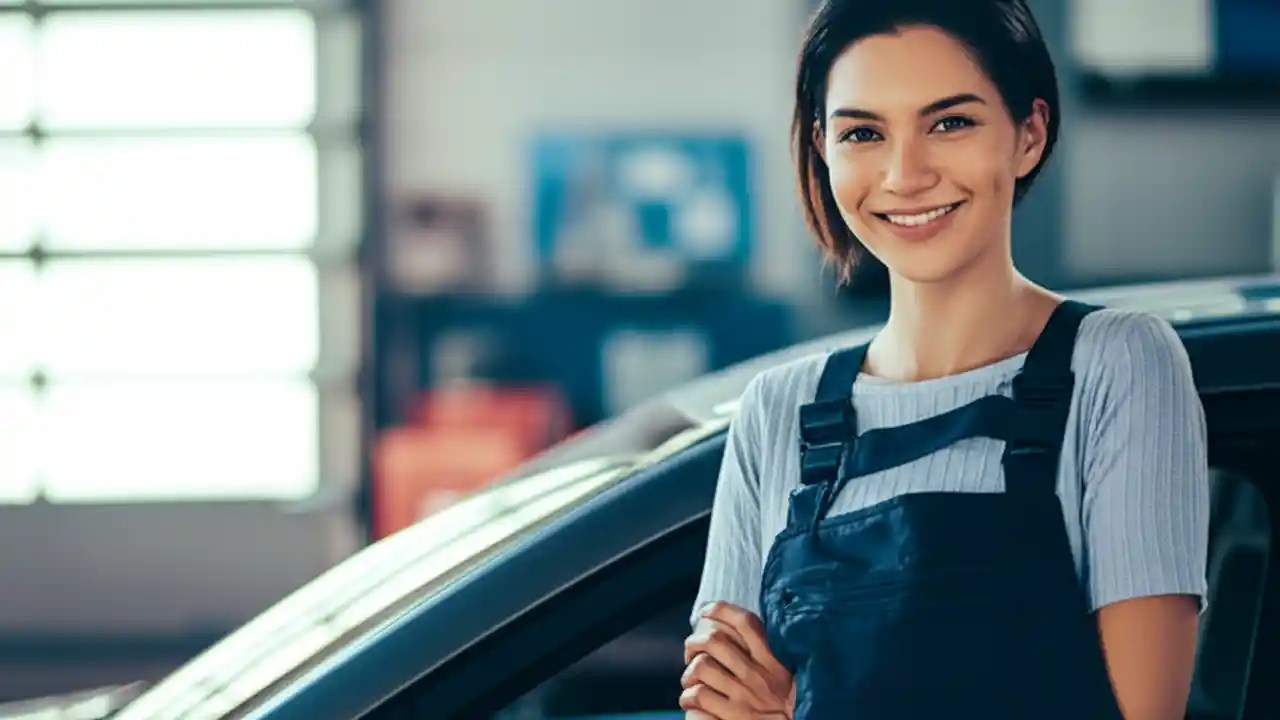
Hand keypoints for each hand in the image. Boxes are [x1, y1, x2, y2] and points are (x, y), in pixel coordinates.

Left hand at [680, 601, 794, 718]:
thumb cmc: (787, 704)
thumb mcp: (787, 674)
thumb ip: (768, 652)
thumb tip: (737, 628)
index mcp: (774, 662)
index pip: (745, 623)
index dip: (720, 610)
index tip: (706, 612)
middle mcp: (758, 678)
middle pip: (714, 642)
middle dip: (694, 642)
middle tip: (692, 651)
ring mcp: (743, 700)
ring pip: (700, 669)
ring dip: (689, 673)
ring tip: (691, 680)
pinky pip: (696, 700)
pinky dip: (689, 699)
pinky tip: (693, 702)